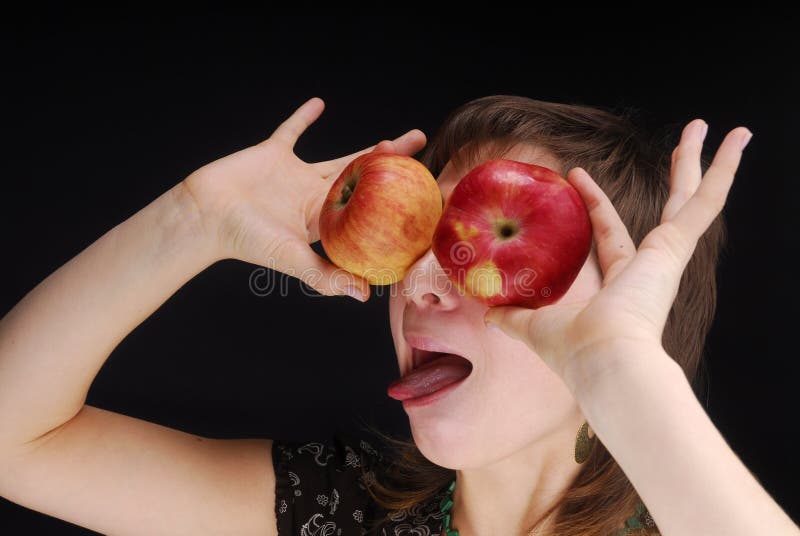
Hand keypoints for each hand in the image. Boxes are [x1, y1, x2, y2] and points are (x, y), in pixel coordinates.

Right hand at [181, 97, 426, 299]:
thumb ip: (326, 276)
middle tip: (420, 152)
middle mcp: (314, 198)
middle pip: (362, 181)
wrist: (204, 215)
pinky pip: (291, 131)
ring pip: (340, 157)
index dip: (391, 204)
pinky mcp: (273, 154)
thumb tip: (365, 296)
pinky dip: (303, 118)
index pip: (366, 211)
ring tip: (393, 139)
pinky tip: (320, 104)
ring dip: (366, 148)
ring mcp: (295, 175)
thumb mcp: (292, 259)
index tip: (418, 195)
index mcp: (322, 222)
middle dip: (391, 169)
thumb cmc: (246, 240)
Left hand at [484, 119, 751, 391]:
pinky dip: (724, 169)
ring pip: (693, 199)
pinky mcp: (676, 247)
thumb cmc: (573, 351)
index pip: (609, 234)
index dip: (595, 203)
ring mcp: (667, 256)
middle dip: (675, 176)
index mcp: (623, 284)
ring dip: (707, 162)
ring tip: (733, 130)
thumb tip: (487, 313)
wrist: (604, 361)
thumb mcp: (534, 327)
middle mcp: (652, 267)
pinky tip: (740, 138)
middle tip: (686, 143)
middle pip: (668, 209)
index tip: (575, 173)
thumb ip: (512, 317)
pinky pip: (705, 201)